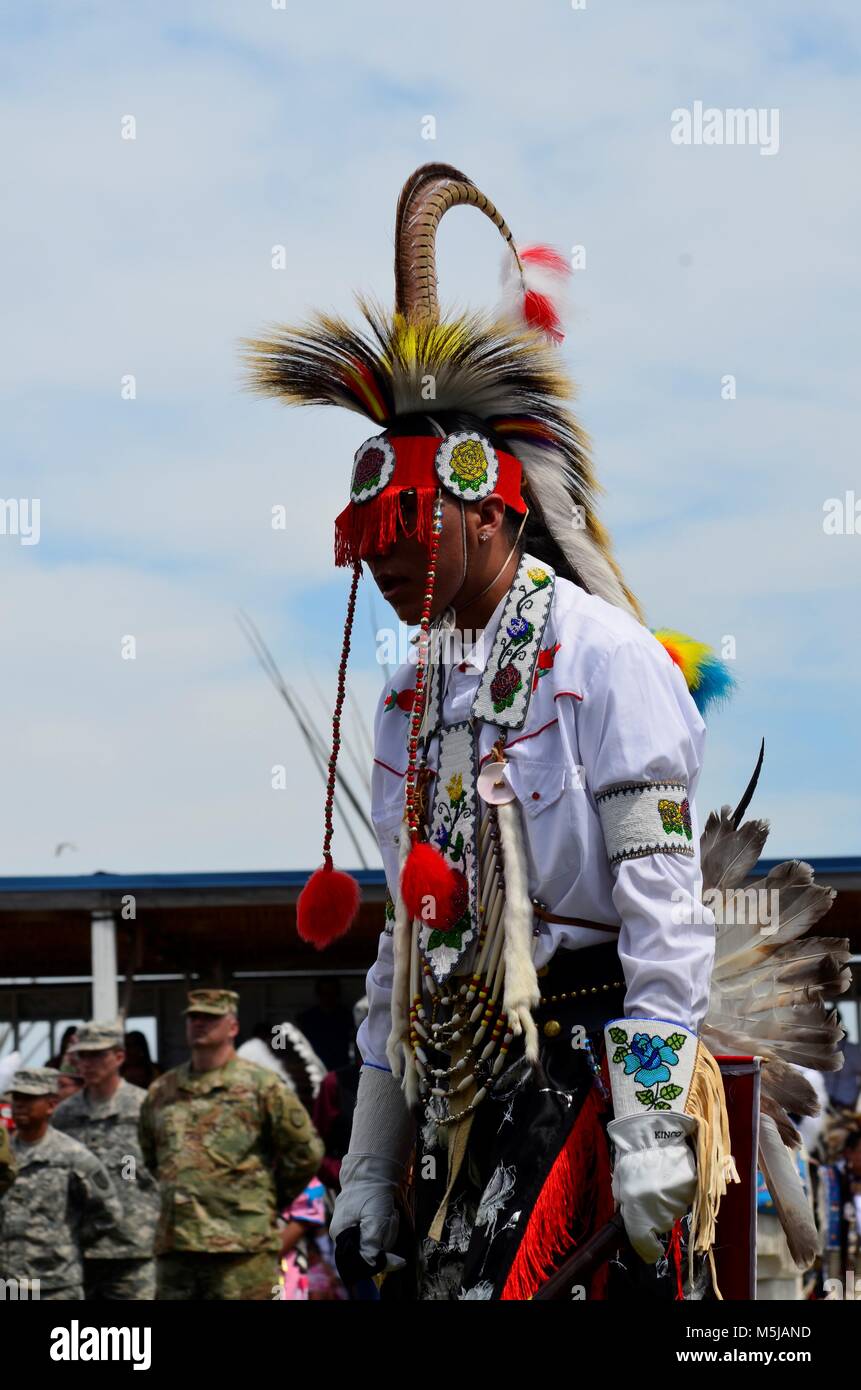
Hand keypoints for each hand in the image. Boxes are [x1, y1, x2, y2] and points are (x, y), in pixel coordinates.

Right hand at [329, 1152, 403, 1275]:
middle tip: (390, 1219)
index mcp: (341, 1234)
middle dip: (385, 1238)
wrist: (372, 1170)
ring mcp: (353, 1225)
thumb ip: (372, 1245)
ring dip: (388, 1228)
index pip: (360, 1261)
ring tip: (390, 1213)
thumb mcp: (374, 1221)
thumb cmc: (371, 1194)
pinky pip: (377, 1230)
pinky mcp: (362, 1219)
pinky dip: (386, 1223)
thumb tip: (375, 1265)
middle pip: (369, 1250)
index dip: (380, 1261)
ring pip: (376, 1240)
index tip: (398, 1261)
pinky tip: (388, 1212)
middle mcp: (344, 1232)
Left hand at [608, 1112, 696, 1263]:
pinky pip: (685, 1196)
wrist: (656, 1131)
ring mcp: (680, 1201)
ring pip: (674, 1211)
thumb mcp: (620, 1182)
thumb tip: (629, 1216)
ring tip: (660, 1179)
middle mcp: (661, 1212)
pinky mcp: (693, 1188)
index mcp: (639, 1213)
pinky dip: (679, 1189)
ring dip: (667, 1201)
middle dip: (654, 1215)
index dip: (646, 1248)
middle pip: (660, 1225)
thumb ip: (624, 1204)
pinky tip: (671, 1174)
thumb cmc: (632, 1155)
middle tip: (648, 1193)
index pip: (644, 1244)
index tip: (649, 1248)